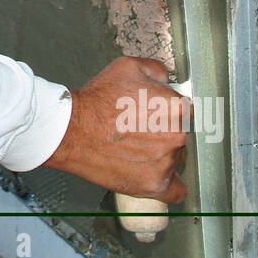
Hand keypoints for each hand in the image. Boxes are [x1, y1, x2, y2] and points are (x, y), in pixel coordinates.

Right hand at [41, 56, 189, 202]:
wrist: (71, 130)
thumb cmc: (96, 101)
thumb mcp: (128, 67)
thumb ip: (157, 71)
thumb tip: (167, 80)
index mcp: (176, 108)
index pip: (186, 111)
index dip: (168, 111)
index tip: (156, 114)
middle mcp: (177, 136)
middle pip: (182, 135)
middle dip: (165, 132)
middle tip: (140, 130)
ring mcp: (166, 163)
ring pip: (176, 159)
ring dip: (161, 155)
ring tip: (134, 149)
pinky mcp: (154, 185)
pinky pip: (176, 191)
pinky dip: (169, 184)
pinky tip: (156, 175)